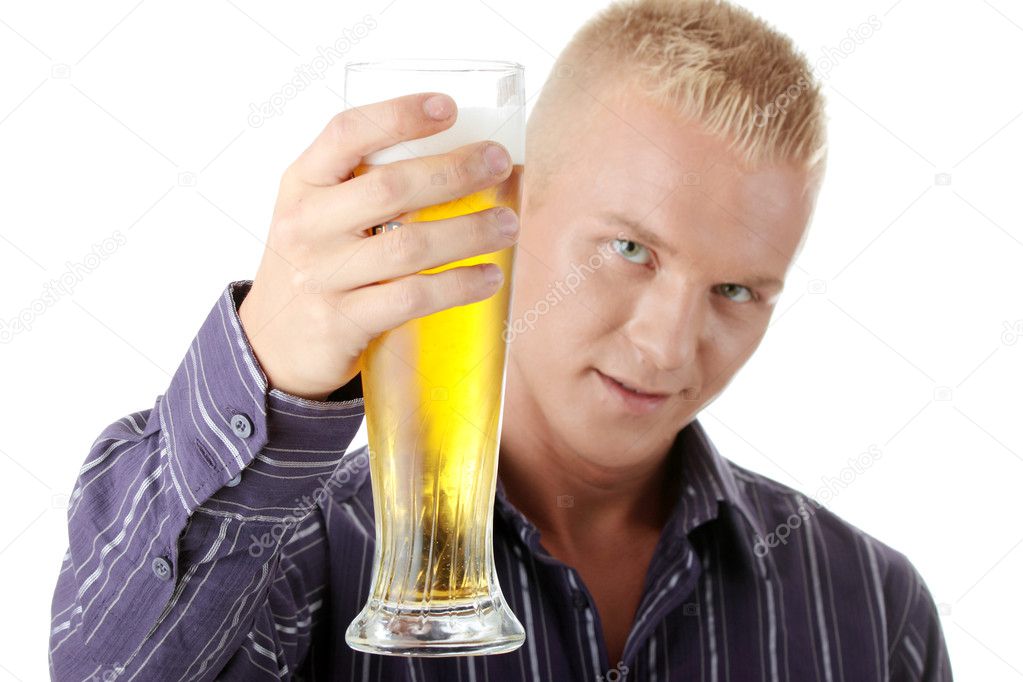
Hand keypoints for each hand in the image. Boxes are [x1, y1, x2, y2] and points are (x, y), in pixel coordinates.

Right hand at [238, 92, 518, 400]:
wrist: (273, 345)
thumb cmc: (317, 264)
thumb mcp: (319, 214)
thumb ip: (364, 186)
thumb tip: (462, 161)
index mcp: (302, 184)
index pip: (346, 133)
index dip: (397, 115)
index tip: (446, 106)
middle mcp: (307, 225)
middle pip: (390, 187)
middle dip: (454, 171)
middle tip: (499, 163)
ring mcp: (323, 276)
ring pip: (409, 246)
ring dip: (469, 232)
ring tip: (508, 225)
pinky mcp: (342, 322)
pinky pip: (411, 298)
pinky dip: (458, 286)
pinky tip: (488, 278)